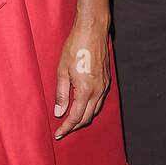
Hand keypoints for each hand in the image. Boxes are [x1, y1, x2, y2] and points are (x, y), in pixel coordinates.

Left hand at [54, 17, 110, 138]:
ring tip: (71, 120)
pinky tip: (82, 105)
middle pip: (87, 117)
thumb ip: (61, 94)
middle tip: (63, 129)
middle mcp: (98, 91)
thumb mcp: (62, 71)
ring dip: (83, 117)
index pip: (76, 117)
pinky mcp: (107, 80)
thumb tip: (59, 112)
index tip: (58, 133)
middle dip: (75, 125)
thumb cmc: (75, 47)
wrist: (92, 31)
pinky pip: (99, 100)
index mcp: (86, 90)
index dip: (66, 127)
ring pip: (95, 110)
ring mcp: (104, 86)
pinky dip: (90, 107)